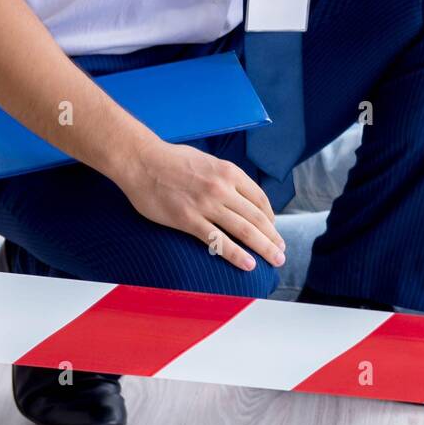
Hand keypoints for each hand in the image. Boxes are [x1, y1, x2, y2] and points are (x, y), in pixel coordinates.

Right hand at [114, 138, 285, 272]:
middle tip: (282, 252)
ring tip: (275, 260)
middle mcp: (223, 188)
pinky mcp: (188, 220)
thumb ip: (226, 178)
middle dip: (273, 238)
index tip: (273, 230)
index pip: (260, 199)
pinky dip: (236, 255)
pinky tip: (248, 265)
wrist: (141, 160)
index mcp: (229, 172)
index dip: (270, 218)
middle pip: (257, 218)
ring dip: (263, 248)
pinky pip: (218, 241)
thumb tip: (240, 195)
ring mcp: (206, 205)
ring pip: (243, 230)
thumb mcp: (208, 161)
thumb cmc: (172, 160)